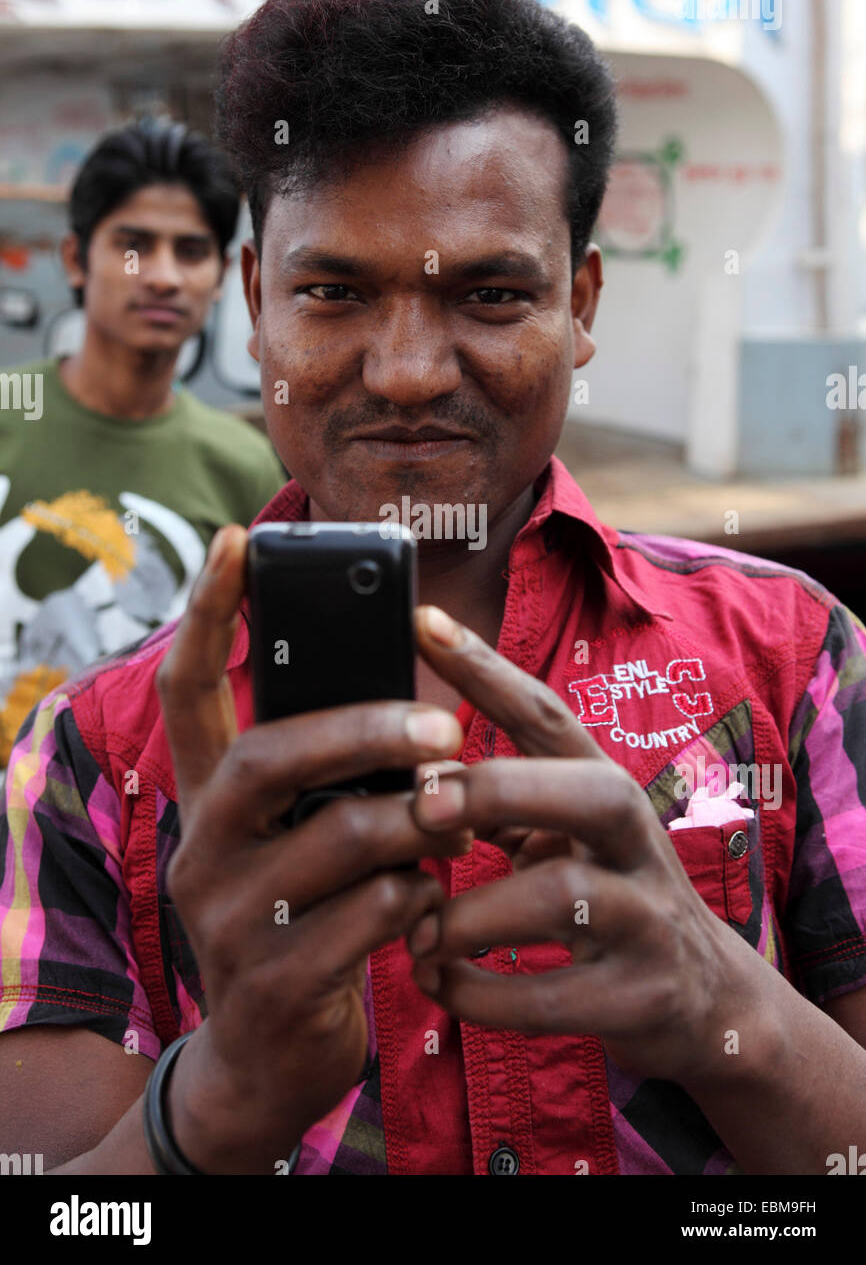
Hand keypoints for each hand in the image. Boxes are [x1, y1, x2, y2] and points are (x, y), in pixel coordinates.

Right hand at [154, 528, 471, 1171]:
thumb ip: (338, 780)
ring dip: (416, 824)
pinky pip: (373, 917)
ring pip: (337, 838)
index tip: (236, 541)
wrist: (270, 1059)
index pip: (191, 690)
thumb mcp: (302, 840)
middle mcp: (203, 848)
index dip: (210, 614)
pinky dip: (422, 900)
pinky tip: (431, 907)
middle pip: (269, 758)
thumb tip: (425, 716)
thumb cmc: (307, 918)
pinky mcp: (274, 983)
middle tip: (442, 723)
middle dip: (364, 730)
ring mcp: (229, 920)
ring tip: (451, 824)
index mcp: (210, 799)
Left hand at [405, 605, 762, 1087]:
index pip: (548, 715)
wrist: (709, 1004)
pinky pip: (549, 997)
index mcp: (606, 792)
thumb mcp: (571, 838)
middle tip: (423, 805)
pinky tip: (439, 983)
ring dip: (469, 916)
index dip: (486, 668)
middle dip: (501, 787)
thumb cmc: (613, 901)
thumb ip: (507, 800)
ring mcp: (646, 920)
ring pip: (560, 898)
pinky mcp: (638, 997)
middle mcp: (637, 842)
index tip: (422, 621)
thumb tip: (410, 763)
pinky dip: (480, 994)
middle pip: (587, 790)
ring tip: (417, 933)